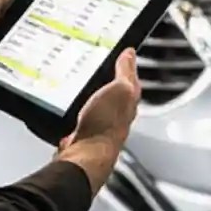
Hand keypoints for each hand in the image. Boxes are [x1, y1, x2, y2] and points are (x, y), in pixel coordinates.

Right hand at [55, 49, 141, 192]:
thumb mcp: (120, 88)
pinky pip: (85, 120)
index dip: (129, 66)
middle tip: (114, 68)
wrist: (85, 156)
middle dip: (115, 82)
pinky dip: (83, 113)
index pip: (132, 80)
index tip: (127, 55)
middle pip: (118, 94)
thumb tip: (130, 54)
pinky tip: (78, 112)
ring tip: (95, 86)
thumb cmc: (105, 125)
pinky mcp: (85, 136)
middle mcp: (117, 116)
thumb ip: (125, 72)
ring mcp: (101, 127)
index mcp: (128, 101)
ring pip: (102, 107)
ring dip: (99, 97)